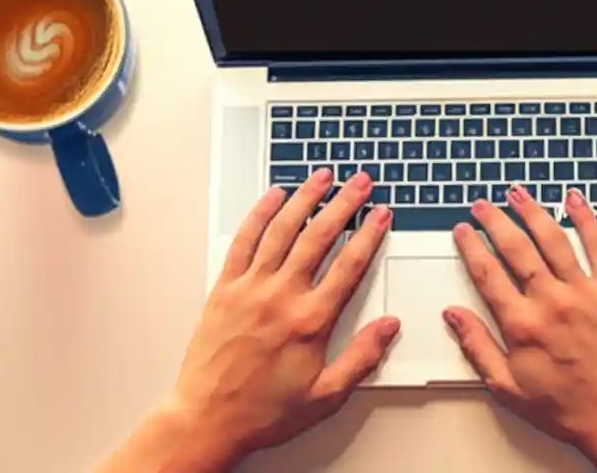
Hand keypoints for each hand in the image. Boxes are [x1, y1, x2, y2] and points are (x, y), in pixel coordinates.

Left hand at [97, 169, 397, 471]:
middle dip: (344, 203)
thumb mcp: (327, 395)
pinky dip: (259, 214)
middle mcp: (281, 296)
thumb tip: (389, 327)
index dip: (369, 234)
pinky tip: (273, 197)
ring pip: (282, 230)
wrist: (207, 419)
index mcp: (310, 320)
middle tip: (360, 182)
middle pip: (319, 236)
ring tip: (322, 177)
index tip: (381, 214)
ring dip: (305, 198)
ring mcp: (250, 288)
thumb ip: (363, 357)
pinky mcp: (225, 289)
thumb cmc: (263, 411)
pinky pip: (244, 241)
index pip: (350, 265)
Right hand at [445, 186, 596, 471]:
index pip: (487, 273)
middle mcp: (551, 302)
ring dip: (533, 212)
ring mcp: (584, 293)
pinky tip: (575, 202)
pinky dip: (587, 220)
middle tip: (483, 205)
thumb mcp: (508, 387)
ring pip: (554, 240)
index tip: (463, 231)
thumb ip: (477, 347)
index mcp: (522, 325)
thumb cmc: (568, 408)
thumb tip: (454, 316)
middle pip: (516, 248)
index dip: (471, 247)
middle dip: (495, 221)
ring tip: (518, 194)